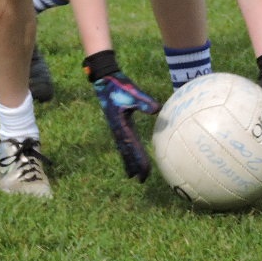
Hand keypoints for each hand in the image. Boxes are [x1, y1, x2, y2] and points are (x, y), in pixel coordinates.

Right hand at [84, 51, 160, 181]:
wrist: (104, 79)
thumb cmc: (119, 85)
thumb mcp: (132, 93)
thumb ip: (144, 102)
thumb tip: (157, 109)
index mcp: (122, 126)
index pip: (132, 148)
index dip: (139, 161)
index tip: (145, 174)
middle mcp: (118, 130)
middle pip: (127, 153)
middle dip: (134, 166)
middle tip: (141, 181)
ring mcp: (116, 127)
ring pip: (123, 149)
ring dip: (128, 161)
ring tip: (132, 174)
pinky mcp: (117, 122)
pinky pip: (122, 141)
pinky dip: (126, 150)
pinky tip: (128, 153)